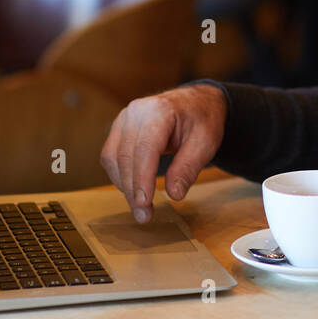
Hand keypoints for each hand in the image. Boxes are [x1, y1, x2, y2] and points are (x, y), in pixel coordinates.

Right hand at [100, 84, 225, 222]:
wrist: (196, 102)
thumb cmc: (201, 119)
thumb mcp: (206, 142)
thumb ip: (189, 167)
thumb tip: (174, 194)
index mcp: (160, 110)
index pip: (145, 148)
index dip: (142, 178)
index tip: (144, 204)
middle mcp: (136, 112)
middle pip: (126, 156)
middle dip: (133, 190)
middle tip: (144, 216)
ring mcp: (124, 118)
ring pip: (113, 158)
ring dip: (124, 186)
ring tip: (141, 208)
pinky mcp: (119, 128)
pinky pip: (111, 156)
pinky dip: (120, 176)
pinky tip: (133, 191)